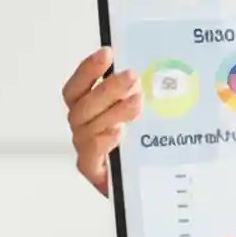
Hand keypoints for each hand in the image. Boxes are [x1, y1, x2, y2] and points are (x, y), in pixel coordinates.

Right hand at [63, 46, 141, 195]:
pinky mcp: (94, 172)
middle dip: (107, 88)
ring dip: (112, 111)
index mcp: (90, 109)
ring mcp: (87, 149)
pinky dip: (102, 141)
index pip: (78, 87)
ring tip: (136, 102)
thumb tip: (157, 72)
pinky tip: (118, 132)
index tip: (107, 53)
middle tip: (131, 76)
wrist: (147, 183)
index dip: (88, 69)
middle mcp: (84, 127)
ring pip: (88, 127)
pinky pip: (90, 155)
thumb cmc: (145, 143)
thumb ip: (144, 93)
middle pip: (83, 105)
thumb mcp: (148, 112)